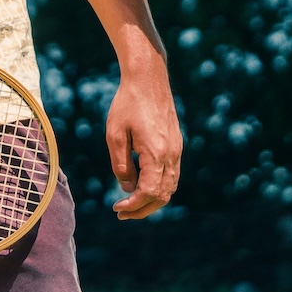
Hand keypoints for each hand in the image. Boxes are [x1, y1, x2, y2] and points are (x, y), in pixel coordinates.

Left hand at [105, 63, 182, 219]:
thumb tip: (128, 189)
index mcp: (156, 153)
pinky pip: (172, 175)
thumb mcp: (115, 134)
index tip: (117, 208)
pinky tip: (142, 185)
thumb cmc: (127, 104)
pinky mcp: (176, 144)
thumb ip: (121, 165)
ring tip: (131, 203)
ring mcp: (177, 150)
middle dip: (143, 209)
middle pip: (163, 196)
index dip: (134, 206)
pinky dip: (159, 187)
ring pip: (170, 187)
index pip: (149, 193)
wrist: (148, 79)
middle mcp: (171, 155)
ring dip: (152, 200)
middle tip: (122, 213)